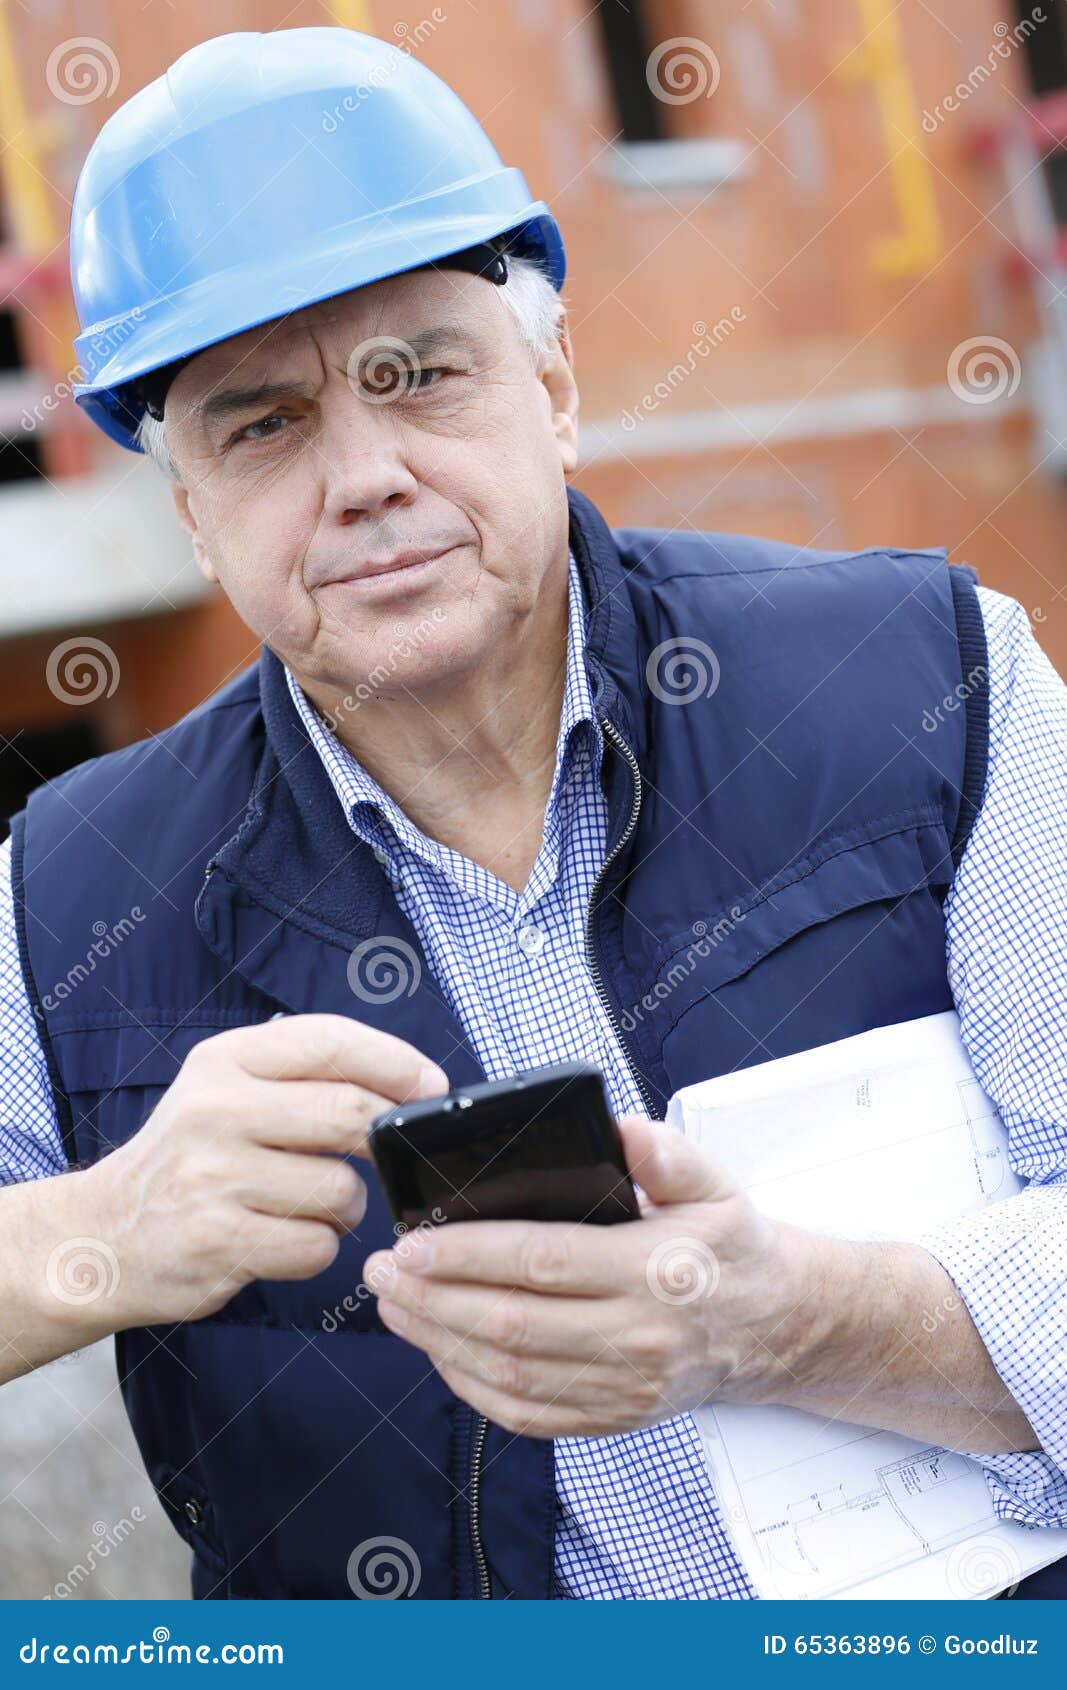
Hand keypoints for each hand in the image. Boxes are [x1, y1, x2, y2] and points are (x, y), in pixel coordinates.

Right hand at [79, 1014, 447, 1329]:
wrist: (103, 1235)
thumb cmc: (192, 1158)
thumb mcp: (229, 1090)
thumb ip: (305, 1079)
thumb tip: (413, 1085)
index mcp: (225, 1061)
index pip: (330, 1042)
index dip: (396, 1062)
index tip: (431, 1086)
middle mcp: (214, 1110)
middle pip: (348, 1113)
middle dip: (386, 1139)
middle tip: (392, 1155)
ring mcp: (212, 1178)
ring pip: (341, 1191)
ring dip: (347, 1207)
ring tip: (312, 1206)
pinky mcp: (217, 1242)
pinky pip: (316, 1248)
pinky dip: (317, 1249)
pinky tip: (284, 1240)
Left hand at [362, 1116, 821, 1436]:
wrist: (775, 1327)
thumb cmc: (727, 1245)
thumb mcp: (713, 1182)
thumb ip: (665, 1153)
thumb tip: (619, 1129)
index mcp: (657, 1270)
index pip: (543, 1263)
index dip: (468, 1254)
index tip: (412, 1240)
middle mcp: (639, 1338)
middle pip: (512, 1325)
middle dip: (432, 1298)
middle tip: (382, 1269)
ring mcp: (625, 1388)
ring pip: (509, 1375)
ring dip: (437, 1341)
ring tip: (394, 1303)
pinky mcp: (612, 1419)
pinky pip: (525, 1414)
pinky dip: (469, 1385)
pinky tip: (438, 1347)